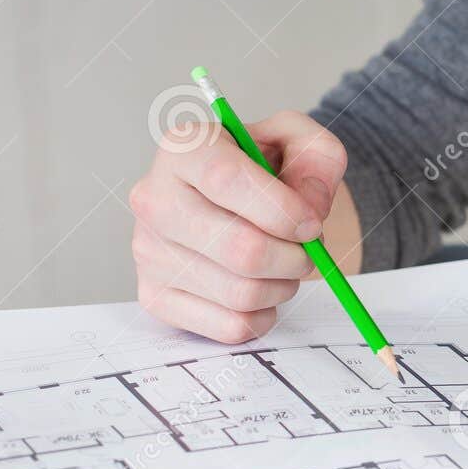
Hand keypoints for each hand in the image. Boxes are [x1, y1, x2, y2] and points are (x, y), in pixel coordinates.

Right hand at [130, 110, 360, 342]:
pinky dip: (263, 315)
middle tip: (306, 250)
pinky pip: (230, 326)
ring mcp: (148, 251)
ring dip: (283, 286)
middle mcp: (154, 198)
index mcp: (184, 148)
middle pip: (240, 249)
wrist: (242, 203)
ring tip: (285, 265)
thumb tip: (310, 207)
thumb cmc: (268, 171)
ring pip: (240, 293)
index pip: (226, 178)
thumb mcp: (302, 143)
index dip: (282, 209)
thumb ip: (319, 157)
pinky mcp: (155, 296)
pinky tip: (261, 288)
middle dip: (294, 257)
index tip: (312, 225)